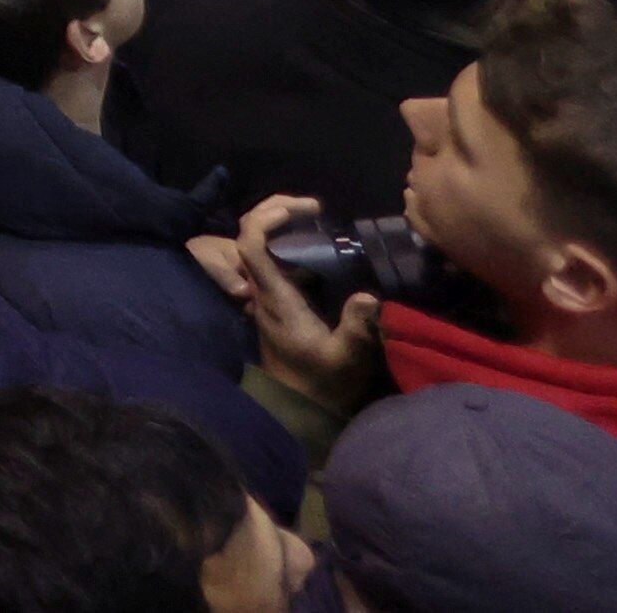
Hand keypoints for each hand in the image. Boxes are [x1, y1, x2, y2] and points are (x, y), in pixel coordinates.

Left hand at [189, 195, 388, 414]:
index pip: (250, 244)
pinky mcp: (277, 301)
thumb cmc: (323, 382)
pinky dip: (291, 246)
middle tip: (315, 209)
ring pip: (259, 247)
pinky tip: (321, 250)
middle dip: (275, 211)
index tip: (304, 209)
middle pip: (249, 236)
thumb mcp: (346, 358)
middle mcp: (262, 290)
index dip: (267, 217)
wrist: (302, 407)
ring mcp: (267, 294)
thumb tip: (367, 296)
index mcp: (273, 296)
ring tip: (319, 221)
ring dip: (282, 226)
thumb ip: (356, 329)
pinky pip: (274, 262)